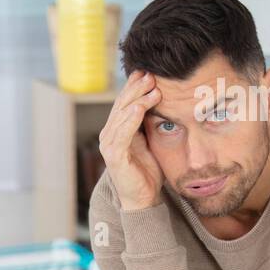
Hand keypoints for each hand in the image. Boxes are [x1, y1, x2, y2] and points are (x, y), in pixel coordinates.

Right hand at [99, 70, 164, 211]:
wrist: (144, 198)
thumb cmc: (147, 170)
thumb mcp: (149, 138)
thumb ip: (148, 120)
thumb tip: (160, 95)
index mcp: (117, 129)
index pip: (124, 101)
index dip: (135, 85)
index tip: (150, 71)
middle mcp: (109, 135)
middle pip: (122, 105)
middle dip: (136, 88)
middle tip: (152, 75)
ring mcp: (109, 145)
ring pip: (122, 115)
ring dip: (136, 99)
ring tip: (151, 87)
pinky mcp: (114, 157)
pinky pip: (121, 134)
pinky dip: (129, 120)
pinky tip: (139, 108)